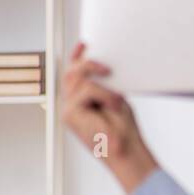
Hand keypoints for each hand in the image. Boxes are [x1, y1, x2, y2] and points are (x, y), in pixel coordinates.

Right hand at [62, 42, 158, 194]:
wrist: (125, 150)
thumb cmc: (123, 128)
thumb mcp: (115, 99)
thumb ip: (105, 85)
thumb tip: (104, 68)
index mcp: (79, 101)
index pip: (72, 74)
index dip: (77, 57)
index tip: (84, 43)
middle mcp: (69, 104)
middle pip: (72, 72)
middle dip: (89, 64)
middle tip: (108, 69)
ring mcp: (67, 109)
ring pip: (83, 81)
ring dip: (105, 89)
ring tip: (117, 103)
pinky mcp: (70, 114)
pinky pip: (88, 90)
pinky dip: (105, 95)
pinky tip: (114, 104)